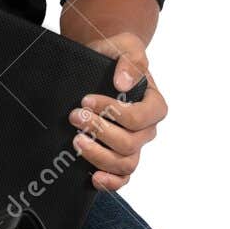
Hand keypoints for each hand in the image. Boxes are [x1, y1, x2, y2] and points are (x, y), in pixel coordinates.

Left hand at [66, 32, 166, 192]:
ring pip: (124, 164)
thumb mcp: (125, 46)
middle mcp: (147, 129)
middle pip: (129, 143)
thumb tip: (124, 83)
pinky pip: (122, 178)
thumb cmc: (115, 55)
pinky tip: (93, 177)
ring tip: (76, 142)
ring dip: (98, 156)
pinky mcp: (119, 157)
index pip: (140, 118)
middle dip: (99, 131)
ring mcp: (134, 145)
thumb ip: (131, 60)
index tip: (87, 100)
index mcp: (154, 104)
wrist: (99, 64)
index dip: (113, 113)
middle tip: (75, 117)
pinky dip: (110, 182)